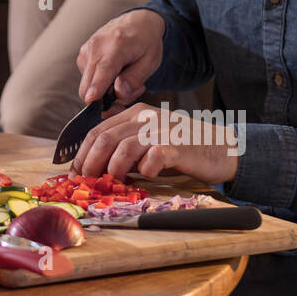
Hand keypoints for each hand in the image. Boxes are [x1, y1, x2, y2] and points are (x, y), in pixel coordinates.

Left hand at [71, 102, 238, 184]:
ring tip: (112, 182)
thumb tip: (94, 166)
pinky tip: (146, 176)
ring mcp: (162, 129)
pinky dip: (145, 169)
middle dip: (91, 162)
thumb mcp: (148, 140)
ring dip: (113, 168)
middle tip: (86, 181)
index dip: (82, 153)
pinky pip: (154, 156)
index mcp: (135, 113)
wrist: (221, 148)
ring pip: (124, 147)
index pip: (98, 130)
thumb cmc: (181, 149)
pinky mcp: (178, 145)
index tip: (75, 172)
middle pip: (106, 138)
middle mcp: (146, 117)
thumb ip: (125, 145)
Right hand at [76, 9, 165, 107]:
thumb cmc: (146, 42)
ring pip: (87, 85)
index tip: (92, 101)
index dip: (96, 88)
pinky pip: (87, 79)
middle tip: (127, 94)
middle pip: (89, 83)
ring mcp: (86, 50)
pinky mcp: (82, 54)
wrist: (136, 22)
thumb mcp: (150, 62)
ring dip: (104, 92)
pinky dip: (99, 83)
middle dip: (104, 99)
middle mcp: (96, 46)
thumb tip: (118, 93)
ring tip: (124, 80)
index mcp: (117, 45)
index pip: (103, 70)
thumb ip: (134, 79)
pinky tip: (114, 75)